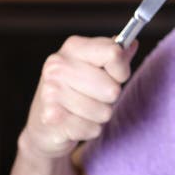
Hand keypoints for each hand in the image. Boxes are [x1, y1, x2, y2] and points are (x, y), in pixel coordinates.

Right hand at [20, 36, 137, 158]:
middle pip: (112, 89)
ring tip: (83, 110)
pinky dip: (89, 130)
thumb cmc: (78, 92)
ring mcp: (51, 91)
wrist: (43, 126)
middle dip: (110, 98)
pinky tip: (74, 123)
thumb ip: (115, 57)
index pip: (114, 53)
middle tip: (94, 97)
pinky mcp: (50, 117)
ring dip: (99, 116)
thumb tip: (132, 44)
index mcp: (73, 48)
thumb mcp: (96, 69)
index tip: (115, 76)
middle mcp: (58, 66)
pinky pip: (92, 129)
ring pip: (104, 112)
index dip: (121, 71)